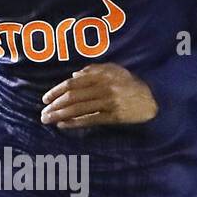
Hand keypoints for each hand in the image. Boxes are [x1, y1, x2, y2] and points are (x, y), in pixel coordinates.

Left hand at [40, 63, 158, 128]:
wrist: (154, 98)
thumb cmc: (131, 84)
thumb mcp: (114, 70)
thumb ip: (94, 70)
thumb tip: (74, 75)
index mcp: (101, 76)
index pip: (73, 83)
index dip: (56, 91)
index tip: (45, 99)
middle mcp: (103, 88)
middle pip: (73, 97)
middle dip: (55, 105)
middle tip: (43, 113)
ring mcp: (109, 103)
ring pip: (79, 109)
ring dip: (61, 115)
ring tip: (48, 120)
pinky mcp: (114, 116)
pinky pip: (90, 120)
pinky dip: (75, 123)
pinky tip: (63, 125)